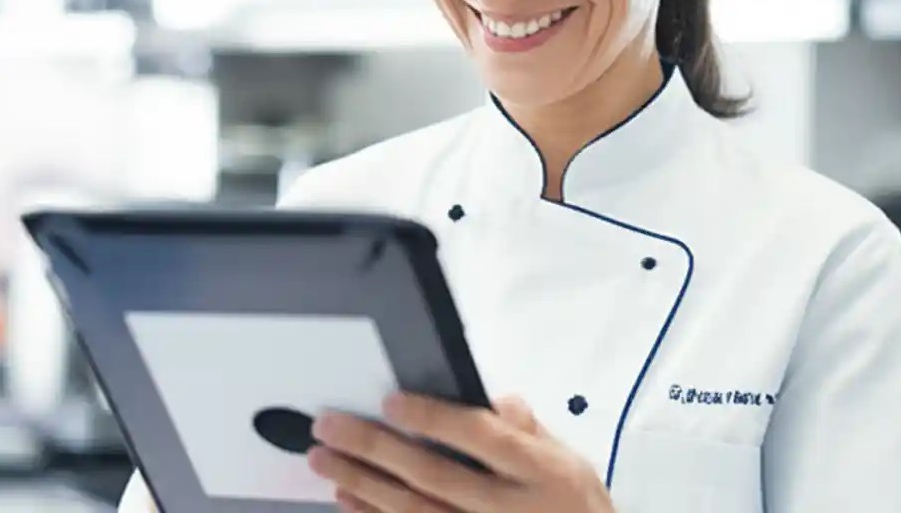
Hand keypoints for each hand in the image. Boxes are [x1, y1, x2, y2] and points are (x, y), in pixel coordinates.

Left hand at [308, 393, 614, 512]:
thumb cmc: (576, 508)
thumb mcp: (568, 461)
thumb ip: (527, 429)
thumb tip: (495, 398)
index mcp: (537, 471)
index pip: (478, 436)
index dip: (432, 417)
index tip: (389, 401)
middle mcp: (508, 506)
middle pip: (433, 475)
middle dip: (375, 449)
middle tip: (330, 427)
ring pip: (414, 510)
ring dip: (363, 484)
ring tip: (324, 460)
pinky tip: (348, 500)